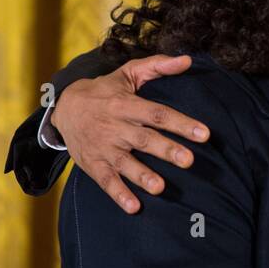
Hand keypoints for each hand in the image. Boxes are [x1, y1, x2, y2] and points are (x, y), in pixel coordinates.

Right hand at [50, 54, 210, 213]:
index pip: (157, 113)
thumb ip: (158, 66)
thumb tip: (188, 59)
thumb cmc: (105, 91)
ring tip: (160, 187)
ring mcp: (104, 147)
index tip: (204, 134)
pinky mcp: (94, 164)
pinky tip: (133, 207)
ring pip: (125, 163)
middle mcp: (116, 127)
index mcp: (126, 104)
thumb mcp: (127, 73)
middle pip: (144, 139)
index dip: (181, 123)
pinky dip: (118, 194)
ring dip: (142, 176)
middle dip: (166, 150)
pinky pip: (106, 181)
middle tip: (189, 161)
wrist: (64, 107)